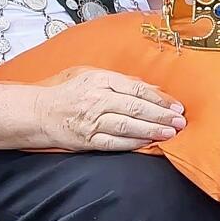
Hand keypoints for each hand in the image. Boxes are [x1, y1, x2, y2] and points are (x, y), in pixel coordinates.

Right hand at [34, 65, 184, 152]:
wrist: (40, 113)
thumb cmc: (68, 93)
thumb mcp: (91, 76)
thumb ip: (121, 81)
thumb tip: (151, 87)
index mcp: (99, 80)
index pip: (136, 89)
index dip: (158, 98)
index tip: (175, 105)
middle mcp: (96, 99)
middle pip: (135, 107)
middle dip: (161, 115)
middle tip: (179, 121)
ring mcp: (92, 121)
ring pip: (128, 126)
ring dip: (152, 130)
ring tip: (170, 133)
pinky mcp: (87, 140)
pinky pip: (115, 143)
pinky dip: (133, 144)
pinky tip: (148, 144)